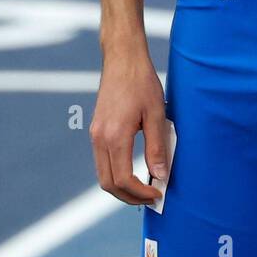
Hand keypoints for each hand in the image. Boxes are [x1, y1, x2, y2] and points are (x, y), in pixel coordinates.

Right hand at [89, 47, 168, 203]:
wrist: (122, 59)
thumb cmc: (141, 82)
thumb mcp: (156, 114)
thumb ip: (157, 147)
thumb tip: (161, 175)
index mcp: (115, 136)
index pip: (124, 179)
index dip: (141, 193)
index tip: (158, 193)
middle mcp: (100, 139)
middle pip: (109, 183)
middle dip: (130, 197)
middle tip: (152, 197)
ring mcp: (95, 135)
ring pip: (103, 175)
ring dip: (122, 187)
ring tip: (145, 188)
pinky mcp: (96, 130)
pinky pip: (102, 162)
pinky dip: (116, 174)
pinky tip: (134, 171)